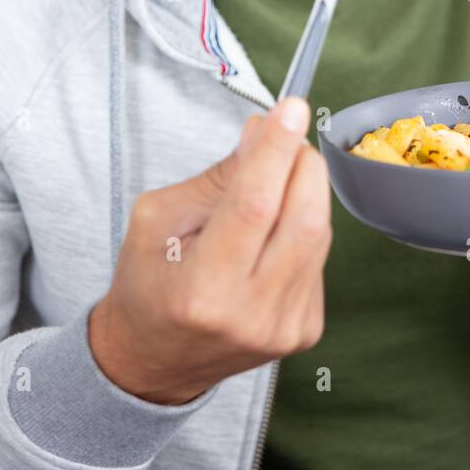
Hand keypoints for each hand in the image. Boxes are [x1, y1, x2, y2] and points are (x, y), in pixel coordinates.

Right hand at [89, 96, 331, 403]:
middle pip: (303, 219)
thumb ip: (217, 177)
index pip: (254, 207)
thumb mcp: (158, 219)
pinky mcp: (305, 329)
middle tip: (285, 137)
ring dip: (304, 193)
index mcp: (203, 290)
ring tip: (272, 183)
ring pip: (320, 234)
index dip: (276, 152)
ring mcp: (284, 327)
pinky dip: (302, 228)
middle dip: (301, 164)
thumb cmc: (150, 285)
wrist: (156, 360)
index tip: (291, 109)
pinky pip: (319, 257)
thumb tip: (264, 133)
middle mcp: (250, 315)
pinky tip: (272, 233)